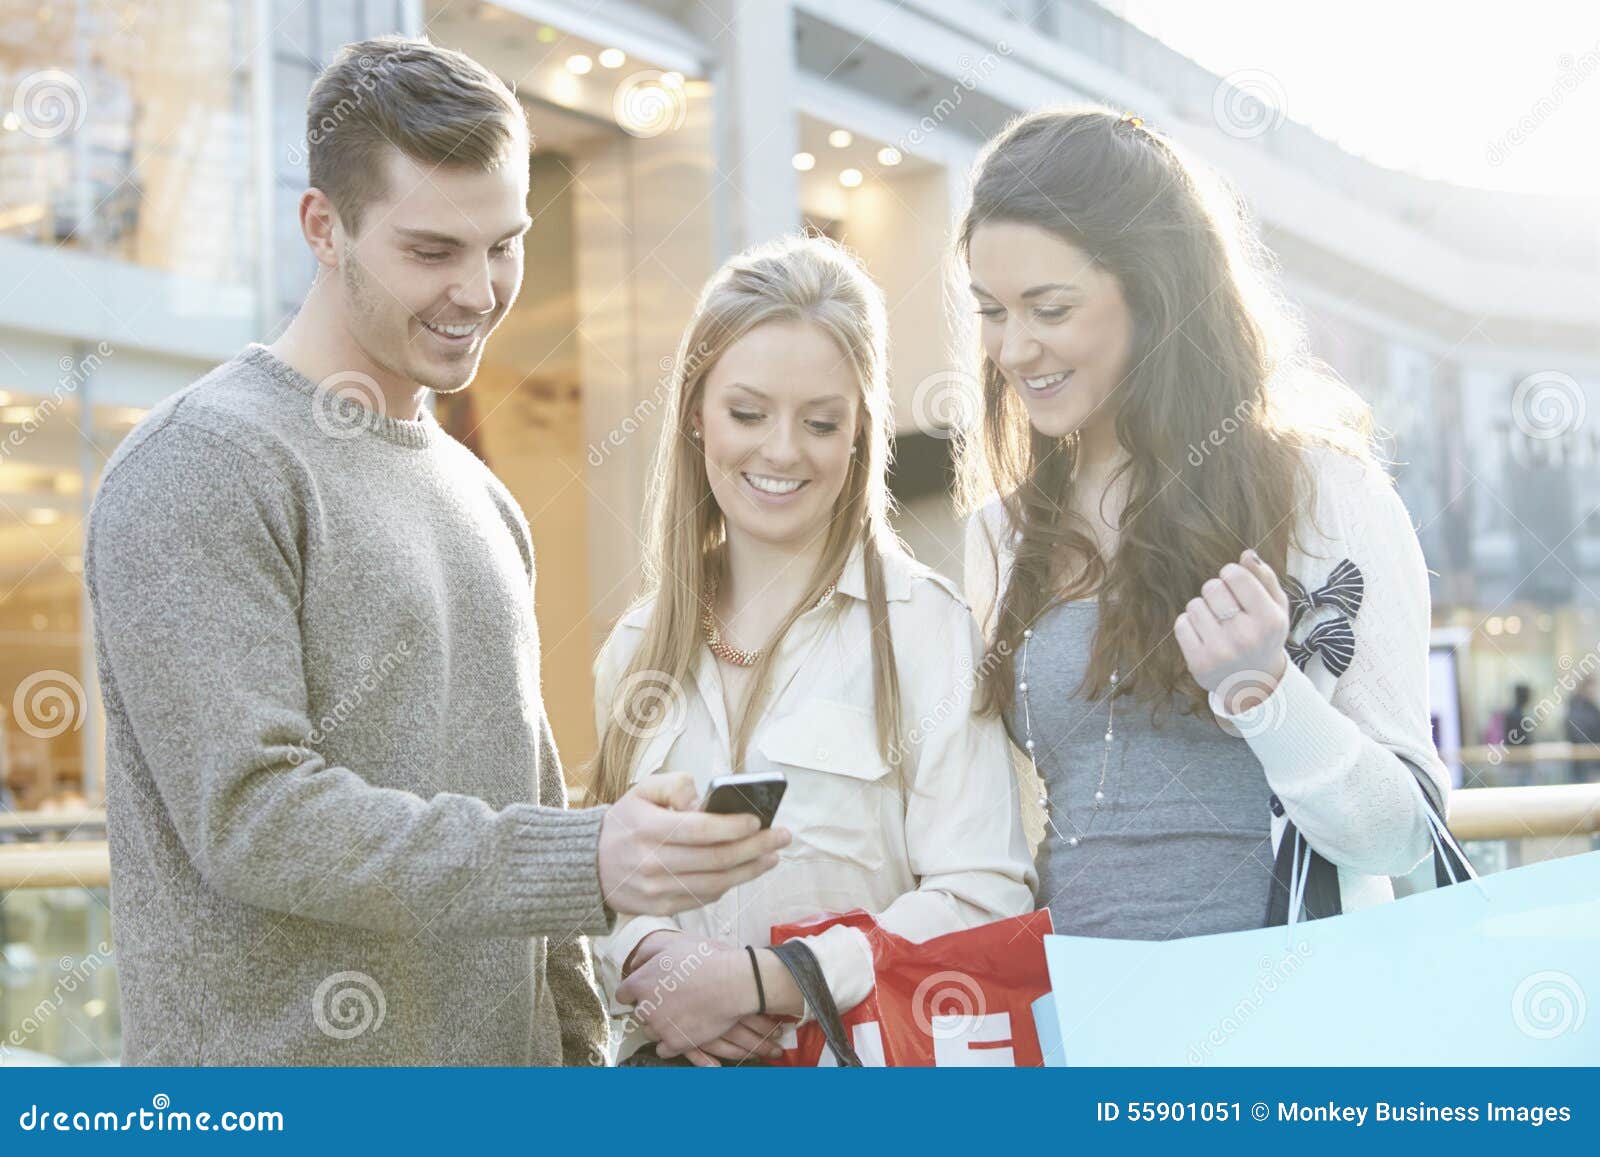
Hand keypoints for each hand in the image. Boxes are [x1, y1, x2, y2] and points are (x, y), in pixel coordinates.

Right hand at [598, 772, 789, 916]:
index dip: (733, 826)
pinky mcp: (661, 908)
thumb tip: (704, 801)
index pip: (700, 830)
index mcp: (648, 829)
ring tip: (772, 856)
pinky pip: (704, 898)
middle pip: (716, 859)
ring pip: (716, 883)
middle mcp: (653, 863)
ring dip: (751, 870)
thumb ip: (675, 785)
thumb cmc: (623, 823)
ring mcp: (657, 890)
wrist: (587, 865)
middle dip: (756, 847)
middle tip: (782, 837)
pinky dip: (729, 884)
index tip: (758, 820)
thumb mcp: (641, 790)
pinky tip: (746, 871)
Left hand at [618, 943, 784, 1065]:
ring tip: (680, 1014)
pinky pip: (662, 1050)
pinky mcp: (675, 1043)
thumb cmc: (704, 960)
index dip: (634, 992)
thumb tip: (634, 963)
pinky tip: (682, 1032)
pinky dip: (670, 1043)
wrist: (732, 982)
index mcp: (640, 983)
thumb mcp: (672, 944)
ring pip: (650, 1032)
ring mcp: (660, 1027)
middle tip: (671, 1000)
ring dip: (660, 1026)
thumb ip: (646, 952)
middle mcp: (645, 1007)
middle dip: (651, 1008)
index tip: (647, 991)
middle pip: (639, 1014)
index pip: (622, 994)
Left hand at [1174, 549, 1289, 713]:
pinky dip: (1189, 624)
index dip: (1231, 574)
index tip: (1235, 584)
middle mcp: (1246, 637)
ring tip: (1216, 624)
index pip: (1236, 575)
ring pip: (1194, 604)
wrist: (1254, 683)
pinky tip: (1204, 635)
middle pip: (1212, 587)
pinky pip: (1181, 624)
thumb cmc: (1264, 636)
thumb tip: (1246, 554)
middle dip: (1216, 591)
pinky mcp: (1199, 663)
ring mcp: (1221, 652)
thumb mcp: (1276, 608)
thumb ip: (1264, 578)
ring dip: (1202, 609)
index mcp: (1269, 620)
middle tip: (1226, 608)